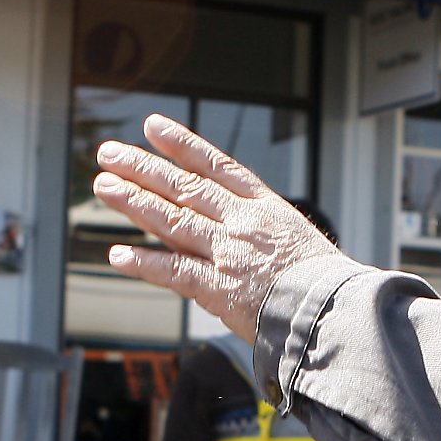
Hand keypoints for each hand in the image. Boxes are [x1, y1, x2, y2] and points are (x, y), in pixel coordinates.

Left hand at [92, 114, 340, 341]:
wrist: (337, 312)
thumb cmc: (327, 285)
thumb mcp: (299, 240)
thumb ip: (265, 230)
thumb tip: (239, 226)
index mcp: (265, 207)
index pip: (216, 166)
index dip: (181, 145)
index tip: (153, 128)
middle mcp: (242, 222)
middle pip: (184, 186)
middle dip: (142, 167)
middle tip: (108, 153)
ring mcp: (229, 253)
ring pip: (172, 219)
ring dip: (133, 202)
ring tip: (103, 186)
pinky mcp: (220, 288)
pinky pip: (173, 271)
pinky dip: (144, 263)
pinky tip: (118, 255)